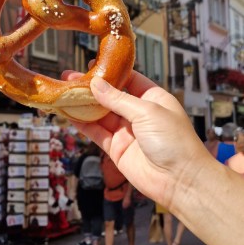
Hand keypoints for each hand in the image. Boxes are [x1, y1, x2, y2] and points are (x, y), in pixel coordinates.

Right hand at [61, 70, 208, 211]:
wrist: (180, 180)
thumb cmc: (174, 141)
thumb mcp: (147, 112)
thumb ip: (119, 99)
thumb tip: (97, 84)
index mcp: (153, 98)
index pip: (129, 79)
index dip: (110, 72)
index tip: (91, 64)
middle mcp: (139, 113)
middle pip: (110, 96)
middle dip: (91, 87)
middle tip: (69, 77)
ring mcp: (127, 131)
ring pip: (100, 114)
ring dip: (82, 104)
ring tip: (63, 92)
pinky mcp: (118, 149)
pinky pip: (97, 133)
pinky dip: (82, 123)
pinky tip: (68, 113)